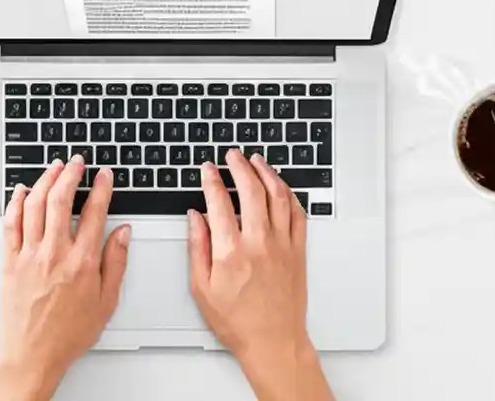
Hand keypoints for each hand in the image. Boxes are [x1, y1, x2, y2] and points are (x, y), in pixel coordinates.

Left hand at [0, 158, 129, 400]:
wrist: (32, 354)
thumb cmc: (68, 332)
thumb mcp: (107, 300)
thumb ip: (116, 262)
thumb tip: (122, 233)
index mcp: (82, 262)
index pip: (95, 212)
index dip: (102, 188)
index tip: (105, 176)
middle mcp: (53, 254)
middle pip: (60, 201)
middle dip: (70, 175)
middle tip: (77, 162)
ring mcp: (28, 257)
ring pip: (34, 206)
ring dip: (44, 181)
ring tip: (54, 168)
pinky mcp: (9, 263)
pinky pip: (10, 225)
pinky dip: (15, 204)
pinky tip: (21, 192)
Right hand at [187, 151, 332, 400]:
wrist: (273, 339)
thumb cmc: (237, 320)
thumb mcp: (202, 288)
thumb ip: (197, 248)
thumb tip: (195, 217)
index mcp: (231, 252)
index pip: (220, 203)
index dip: (212, 180)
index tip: (208, 169)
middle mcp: (260, 242)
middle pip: (252, 191)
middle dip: (241, 166)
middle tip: (233, 156)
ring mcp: (283, 244)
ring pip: (278, 196)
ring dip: (267, 173)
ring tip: (257, 161)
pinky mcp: (299, 249)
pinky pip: (297, 213)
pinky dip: (289, 194)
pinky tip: (281, 186)